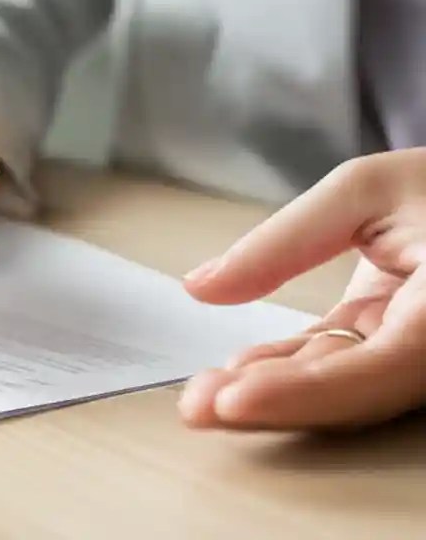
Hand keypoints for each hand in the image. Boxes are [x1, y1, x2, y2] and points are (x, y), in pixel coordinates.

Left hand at [180, 149, 425, 429]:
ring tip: (199, 399)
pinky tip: (233, 376)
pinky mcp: (396, 345)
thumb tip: (201, 286)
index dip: (304, 391)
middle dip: (272, 405)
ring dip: (271, 397)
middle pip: (355, 395)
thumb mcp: (366, 189)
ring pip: (344, 390)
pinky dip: (287, 373)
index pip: (377, 367)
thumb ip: (283, 241)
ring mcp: (419, 352)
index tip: (235, 398)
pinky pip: (341, 368)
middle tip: (196, 409)